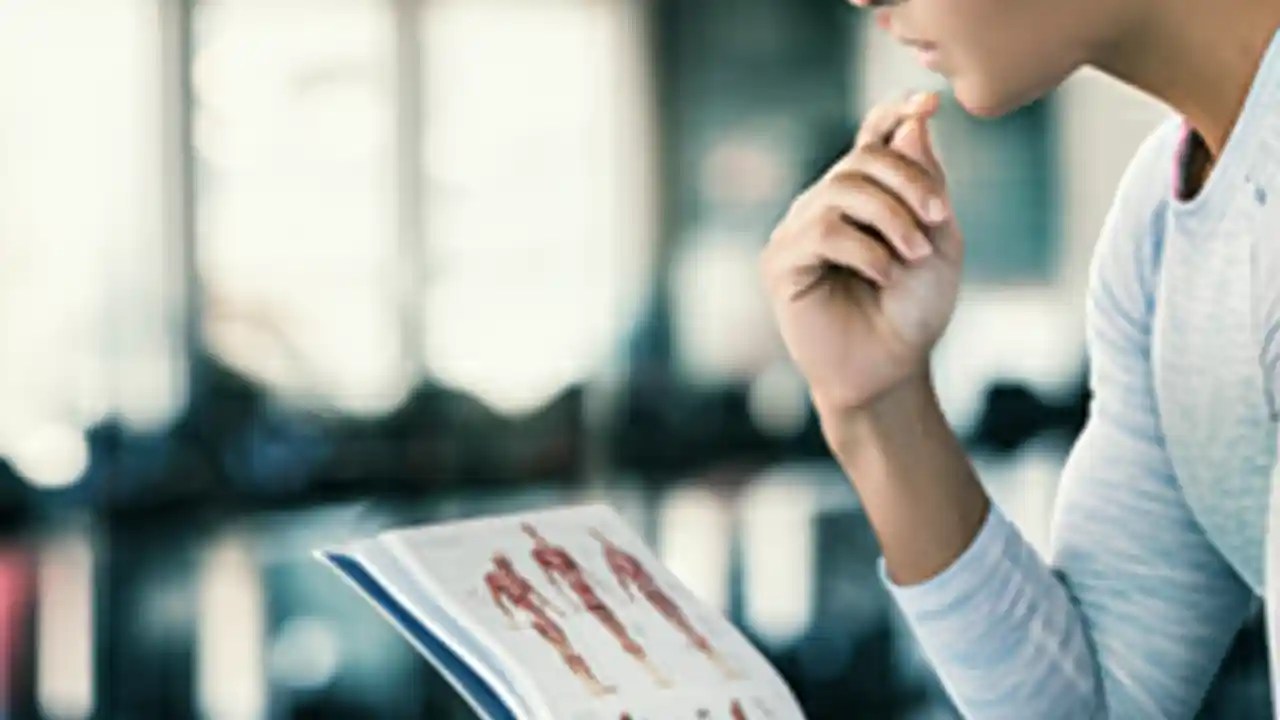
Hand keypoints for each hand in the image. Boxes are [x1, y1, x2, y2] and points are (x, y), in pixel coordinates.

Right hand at [760, 91, 963, 414]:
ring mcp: (798, 231)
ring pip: (841, 190)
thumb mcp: (937, 237)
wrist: (891, 370)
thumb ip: (925, 182)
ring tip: (915, 256)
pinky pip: (822, 232)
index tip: (929, 103)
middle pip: (861, 159)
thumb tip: (911, 122)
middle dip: (908, 180)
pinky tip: (884, 276)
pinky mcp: (781, 262)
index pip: (870, 139)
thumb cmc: (913, 310)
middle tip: (938, 216)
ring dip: (890, 218)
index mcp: (863, 197)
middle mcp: (824, 205)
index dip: (893, 114)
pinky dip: (864, 250)